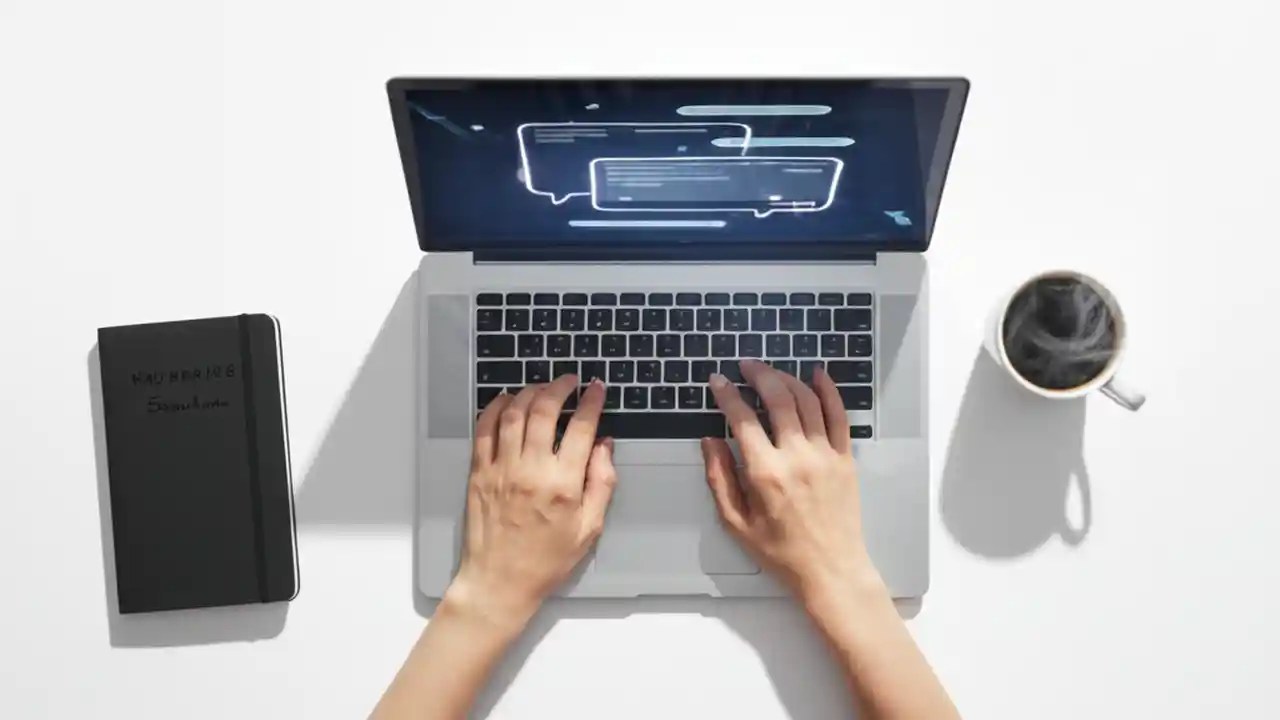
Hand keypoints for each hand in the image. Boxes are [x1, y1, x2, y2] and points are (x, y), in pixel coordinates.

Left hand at [446, 376, 616, 625]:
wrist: (499, 581)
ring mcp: (501, 469)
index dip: (591, 402)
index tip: (596, 389)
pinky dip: (496, 407)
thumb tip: (605, 445)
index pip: (581, 428)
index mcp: (563, 485)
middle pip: (544, 410)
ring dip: (530, 392)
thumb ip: (602, 483)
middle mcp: (531, 471)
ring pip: (514, 413)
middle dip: (560, 387)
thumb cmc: (546, 561)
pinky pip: (484, 429)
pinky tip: (507, 400)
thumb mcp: (590, 528)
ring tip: (543, 388)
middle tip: (569, 381)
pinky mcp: (479, 473)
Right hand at [702, 359, 884, 604]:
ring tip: (771, 370)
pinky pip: (838, 415)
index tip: (718, 381)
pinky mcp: (845, 458)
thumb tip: (709, 442)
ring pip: (807, 400)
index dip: (727, 394)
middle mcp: (797, 457)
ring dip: (787, 377)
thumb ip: (719, 478)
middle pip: (778, 398)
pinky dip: (828, 391)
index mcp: (766, 474)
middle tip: (745, 365)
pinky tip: (817, 375)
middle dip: (758, 374)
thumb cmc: (780, 551)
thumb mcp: (736, 522)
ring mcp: (825, 455)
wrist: (830, 569)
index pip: (742, 419)